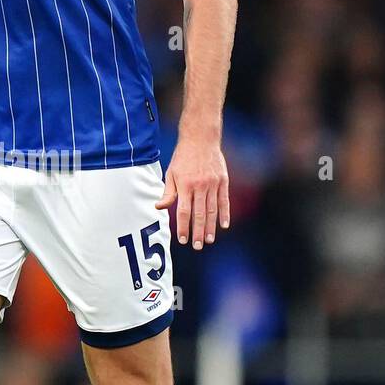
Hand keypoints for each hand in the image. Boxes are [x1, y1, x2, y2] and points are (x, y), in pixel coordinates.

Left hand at [156, 131, 229, 248]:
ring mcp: (213, 183)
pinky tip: (224, 226)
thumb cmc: (183, 157)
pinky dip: (225, 213)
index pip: (184, 211)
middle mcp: (200, 186)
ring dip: (210, 227)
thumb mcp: (171, 173)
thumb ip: (168, 192)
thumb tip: (159, 208)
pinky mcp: (223, 180)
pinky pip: (224, 200)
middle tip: (197, 246)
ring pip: (212, 210)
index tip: (183, 239)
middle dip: (197, 232)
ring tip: (208, 240)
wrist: (201, 138)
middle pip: (199, 214)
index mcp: (185, 185)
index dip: (183, 227)